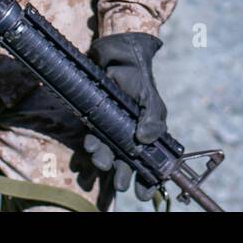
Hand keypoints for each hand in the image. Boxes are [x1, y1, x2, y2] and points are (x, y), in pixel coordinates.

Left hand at [83, 32, 167, 200]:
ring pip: (108, 151)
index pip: (149, 159)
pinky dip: (91, 144)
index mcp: (146, 130)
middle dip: (123, 173)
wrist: (117, 50)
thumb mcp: (150, 96)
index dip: (147, 178)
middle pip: (126, 160)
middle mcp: (129, 131)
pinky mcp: (94, 117)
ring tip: (102, 164)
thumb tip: (146, 140)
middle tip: (121, 183)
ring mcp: (111, 125)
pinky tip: (90, 146)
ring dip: (105, 160)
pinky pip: (93, 136)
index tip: (143, 192)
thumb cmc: (138, 74)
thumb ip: (153, 118)